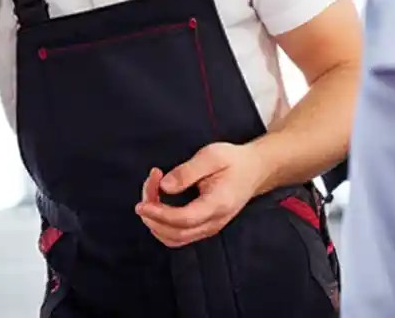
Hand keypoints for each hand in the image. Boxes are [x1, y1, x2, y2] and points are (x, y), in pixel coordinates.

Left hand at [134, 142, 268, 247]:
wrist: (253, 170)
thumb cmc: (233, 161)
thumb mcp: (211, 156)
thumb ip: (187, 171)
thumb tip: (165, 186)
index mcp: (218, 204)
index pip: (184, 220)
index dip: (159, 214)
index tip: (141, 204)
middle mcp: (214, 222)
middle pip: (175, 233)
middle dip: (153, 215)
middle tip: (148, 186)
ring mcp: (210, 228)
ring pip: (173, 238)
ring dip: (155, 221)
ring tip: (151, 191)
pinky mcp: (204, 227)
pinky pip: (177, 235)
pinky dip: (162, 223)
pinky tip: (158, 202)